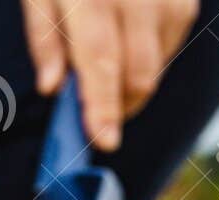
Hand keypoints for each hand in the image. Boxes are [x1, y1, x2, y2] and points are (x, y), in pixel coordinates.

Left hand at [21, 0, 198, 149]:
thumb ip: (45, 40)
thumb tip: (51, 89)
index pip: (100, 59)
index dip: (102, 105)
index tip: (104, 141)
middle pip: (138, 69)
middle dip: (119, 107)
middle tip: (97, 120)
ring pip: (158, 62)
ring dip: (134, 86)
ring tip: (108, 82)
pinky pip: (173, 42)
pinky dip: (150, 61)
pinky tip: (129, 53)